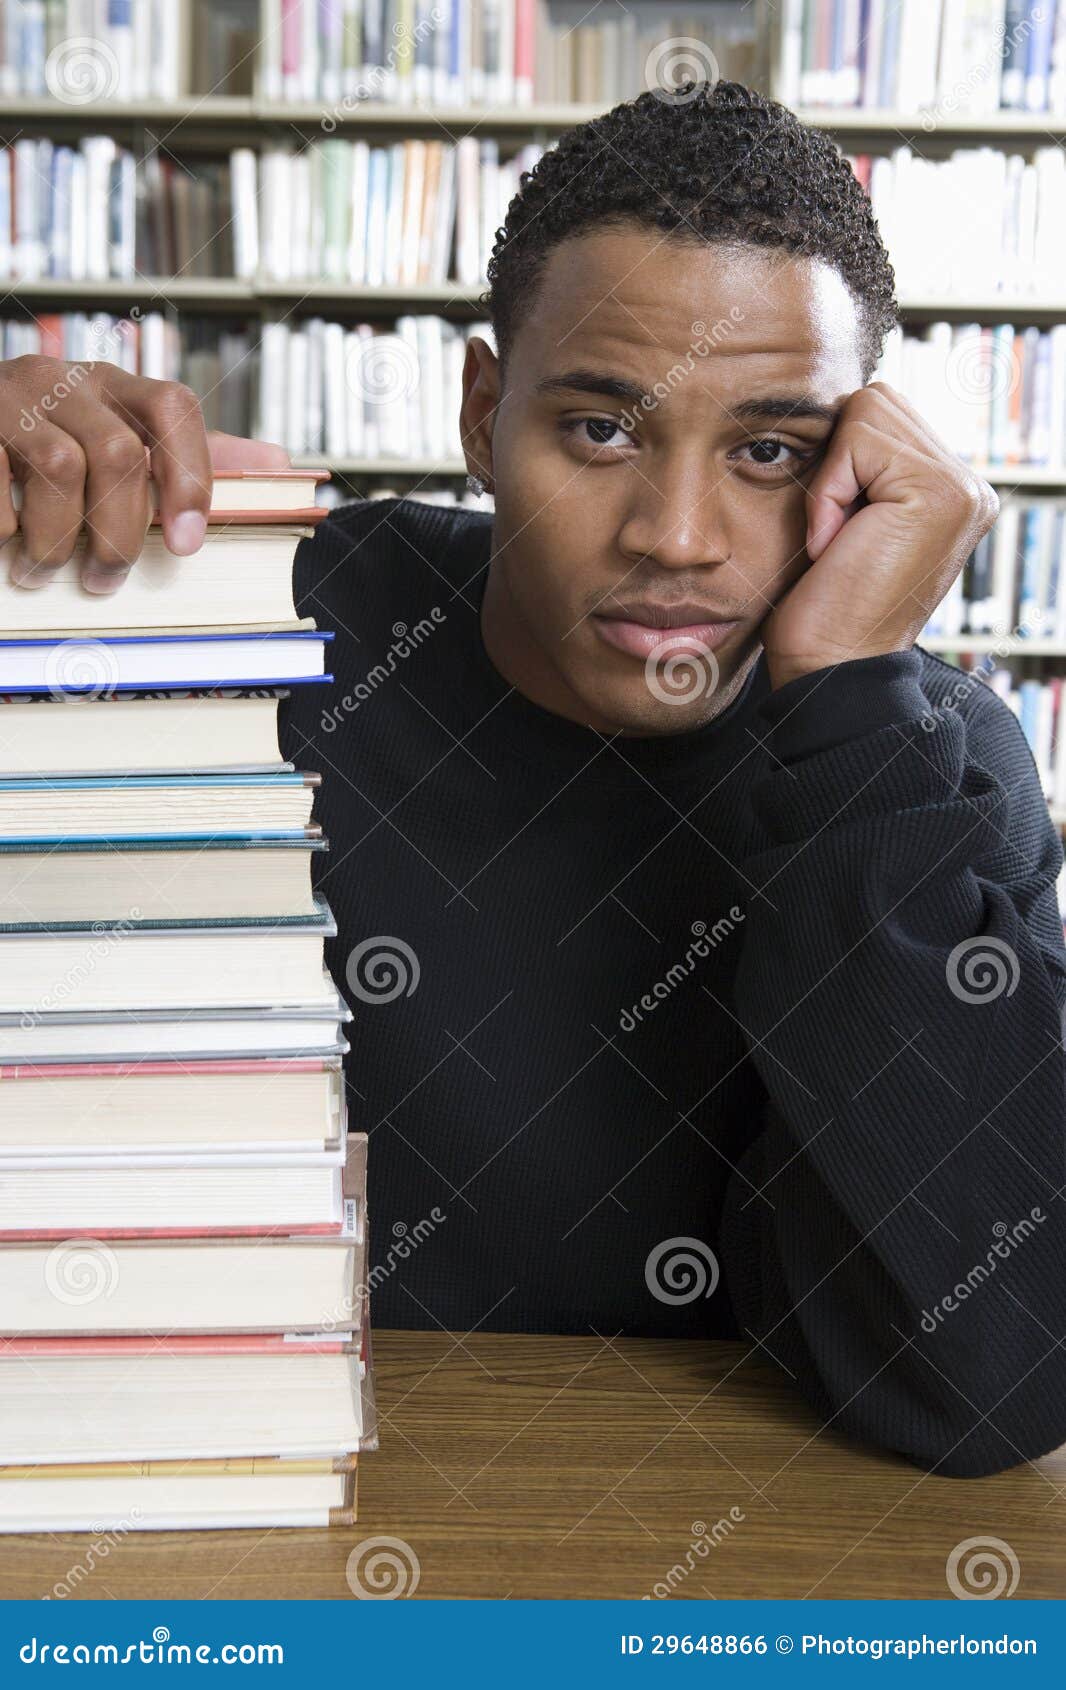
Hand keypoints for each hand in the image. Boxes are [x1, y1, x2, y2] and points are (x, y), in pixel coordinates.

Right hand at [0, 355, 290, 592]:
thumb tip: (278, 464)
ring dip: (58, 540)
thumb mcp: (115, 436)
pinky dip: (3, 527)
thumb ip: (187, 455)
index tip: (186, 545)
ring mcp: (8, 396)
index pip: (172, 406)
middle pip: (119, 451)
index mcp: (113, 384)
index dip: (189, 475)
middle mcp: (63, 379)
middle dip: (119, 533)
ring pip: (59, 467)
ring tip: (42, 573)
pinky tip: (3, 544)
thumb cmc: (47, 441)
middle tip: (103, 582)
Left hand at [761, 381, 999, 689]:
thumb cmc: (822, 607)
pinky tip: (840, 543)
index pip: (881, 416)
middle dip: (837, 462)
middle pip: (876, 401)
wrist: (830, 669)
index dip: (838, 462)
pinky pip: (857, 436)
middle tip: (838, 537)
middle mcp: (970, 485)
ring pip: (868, 408)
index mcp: (953, 491)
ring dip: (833, 476)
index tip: (839, 535)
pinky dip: (830, 488)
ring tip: (841, 539)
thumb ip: (864, 468)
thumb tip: (841, 406)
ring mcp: (963, 487)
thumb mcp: (848, 521)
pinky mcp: (940, 492)